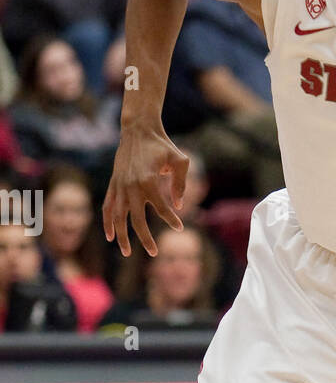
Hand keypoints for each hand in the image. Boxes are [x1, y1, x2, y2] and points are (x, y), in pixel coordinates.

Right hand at [102, 127, 186, 255]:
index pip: (162, 208)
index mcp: (148, 181)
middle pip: (137, 220)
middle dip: (145, 239)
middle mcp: (131, 186)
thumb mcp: (180, 160)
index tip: (180, 227)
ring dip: (122, 236)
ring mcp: (119, 186)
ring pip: (117, 218)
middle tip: (154, 253)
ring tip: (127, 253)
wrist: (138, 129)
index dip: (171, 219)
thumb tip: (179, 206)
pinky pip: (107, 207)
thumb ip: (181, 184)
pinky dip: (107, 222)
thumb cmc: (162, 145)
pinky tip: (110, 236)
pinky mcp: (113, 184)